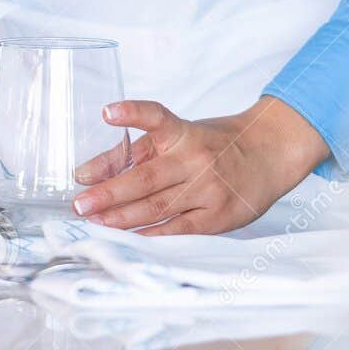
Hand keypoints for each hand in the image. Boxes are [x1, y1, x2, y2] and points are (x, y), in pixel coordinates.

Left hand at [71, 96, 328, 235]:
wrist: (269, 154)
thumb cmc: (213, 145)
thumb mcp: (176, 136)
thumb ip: (132, 152)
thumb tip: (86, 174)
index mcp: (183, 133)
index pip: (156, 117)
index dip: (132, 113)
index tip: (107, 112)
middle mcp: (195, 159)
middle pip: (146, 177)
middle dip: (109, 192)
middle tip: (80, 203)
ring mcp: (207, 189)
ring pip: (158, 207)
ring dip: (122, 217)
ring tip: (94, 222)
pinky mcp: (217, 216)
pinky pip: (178, 229)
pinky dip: (150, 234)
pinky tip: (128, 237)